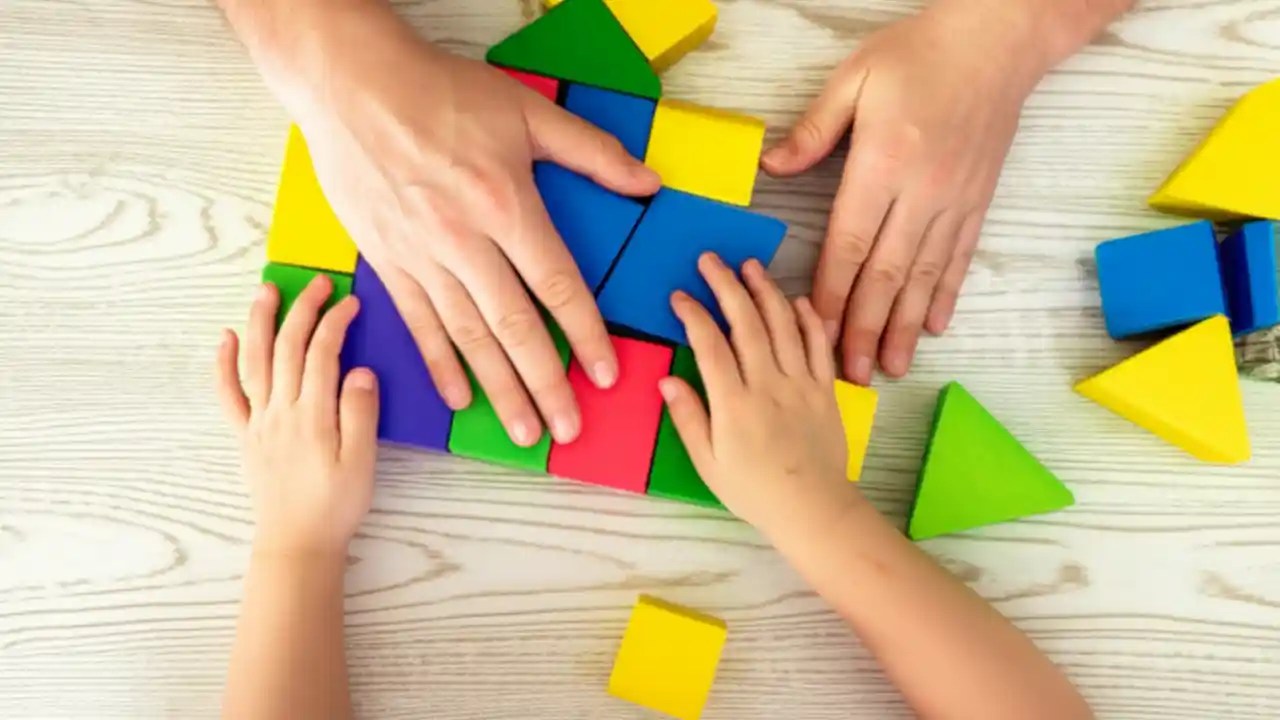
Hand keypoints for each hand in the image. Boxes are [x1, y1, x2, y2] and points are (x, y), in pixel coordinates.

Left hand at [215, 276, 377, 554]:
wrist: (296, 543)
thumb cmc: (336, 505)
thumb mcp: (361, 463)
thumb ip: (361, 414)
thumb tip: (360, 371)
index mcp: (314, 415)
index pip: (323, 354)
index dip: (336, 323)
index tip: (352, 303)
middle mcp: (281, 411)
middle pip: (287, 347)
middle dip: (303, 310)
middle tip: (318, 284)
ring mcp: (259, 421)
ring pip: (255, 361)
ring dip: (260, 322)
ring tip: (267, 291)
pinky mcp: (246, 435)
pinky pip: (228, 394)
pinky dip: (224, 363)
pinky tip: (226, 338)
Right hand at [282, 5, 659, 445]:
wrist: (351, 85)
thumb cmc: (441, 93)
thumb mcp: (528, 111)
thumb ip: (592, 152)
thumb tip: (648, 183)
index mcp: (505, 205)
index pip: (555, 284)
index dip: (583, 333)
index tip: (605, 372)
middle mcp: (463, 240)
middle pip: (513, 326)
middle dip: (545, 384)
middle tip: (568, 428)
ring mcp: (420, 256)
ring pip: (467, 336)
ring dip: (498, 389)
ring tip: (523, 432)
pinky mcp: (387, 261)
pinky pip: (418, 324)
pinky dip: (439, 365)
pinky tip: (459, 399)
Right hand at [660, 254, 862, 541]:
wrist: (812, 508)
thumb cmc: (753, 491)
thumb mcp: (708, 463)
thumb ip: (688, 418)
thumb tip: (667, 380)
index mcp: (734, 404)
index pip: (710, 345)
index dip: (693, 314)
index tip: (679, 295)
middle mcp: (768, 385)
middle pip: (747, 323)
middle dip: (726, 286)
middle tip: (711, 260)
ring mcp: (801, 384)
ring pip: (783, 325)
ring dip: (765, 291)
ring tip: (750, 266)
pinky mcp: (825, 389)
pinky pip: (818, 346)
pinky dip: (808, 319)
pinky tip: (796, 299)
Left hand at [762, 0, 1050, 383]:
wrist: (998, 41)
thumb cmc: (919, 53)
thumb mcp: (853, 78)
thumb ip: (813, 130)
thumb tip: (772, 166)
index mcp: (883, 163)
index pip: (851, 243)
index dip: (832, 294)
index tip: (816, 334)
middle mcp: (921, 192)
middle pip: (886, 274)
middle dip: (865, 329)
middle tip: (851, 375)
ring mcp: (954, 201)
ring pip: (924, 277)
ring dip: (904, 327)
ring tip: (889, 367)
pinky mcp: (977, 202)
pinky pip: (958, 258)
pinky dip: (944, 295)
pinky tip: (931, 326)